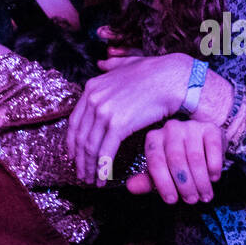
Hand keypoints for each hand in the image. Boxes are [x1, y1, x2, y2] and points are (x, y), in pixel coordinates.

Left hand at [67, 53, 192, 182]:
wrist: (173, 77)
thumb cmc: (155, 72)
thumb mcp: (126, 63)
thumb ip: (111, 66)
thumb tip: (101, 64)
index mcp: (92, 88)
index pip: (74, 123)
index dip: (72, 144)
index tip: (74, 157)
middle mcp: (94, 100)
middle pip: (80, 138)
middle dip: (80, 160)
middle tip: (82, 174)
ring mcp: (104, 112)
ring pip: (91, 148)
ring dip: (90, 168)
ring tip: (92, 180)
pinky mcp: (118, 124)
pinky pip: (105, 151)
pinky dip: (102, 168)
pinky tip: (103, 178)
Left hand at [139, 118, 222, 203]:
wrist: (203, 145)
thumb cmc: (178, 161)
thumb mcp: (161, 171)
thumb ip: (147, 180)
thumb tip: (131, 187)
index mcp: (154, 138)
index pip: (155, 162)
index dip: (163, 183)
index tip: (171, 200)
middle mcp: (170, 129)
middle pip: (176, 160)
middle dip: (184, 184)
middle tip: (191, 200)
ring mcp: (191, 126)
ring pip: (195, 157)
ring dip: (201, 180)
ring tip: (204, 195)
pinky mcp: (211, 128)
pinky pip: (213, 149)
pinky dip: (214, 167)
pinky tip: (213, 178)